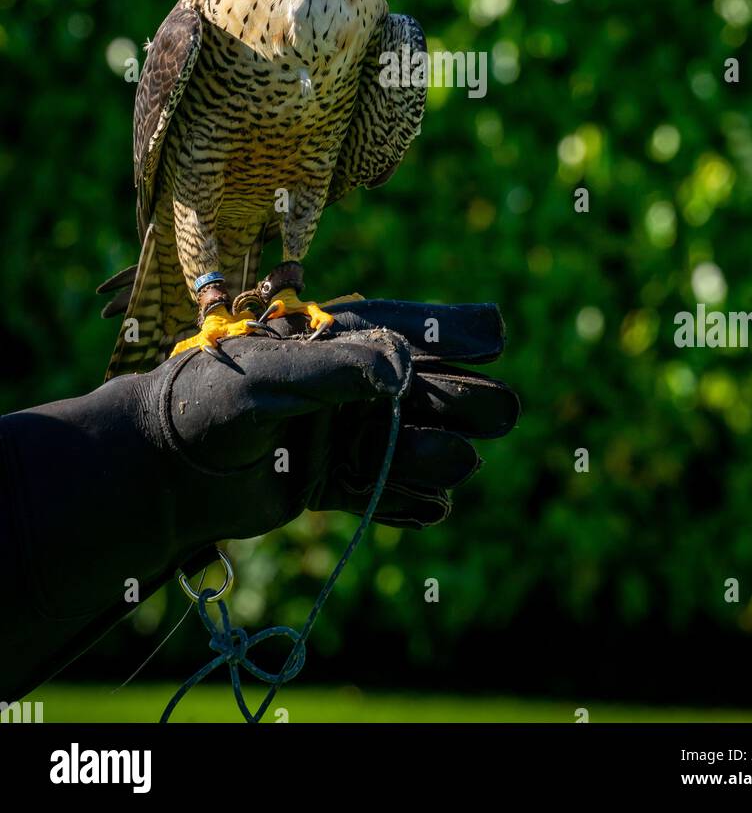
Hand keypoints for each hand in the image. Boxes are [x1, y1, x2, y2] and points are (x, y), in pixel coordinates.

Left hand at [133, 302, 518, 552]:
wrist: (162, 467)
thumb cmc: (209, 400)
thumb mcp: (272, 375)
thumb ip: (336, 371)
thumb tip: (402, 372)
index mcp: (329, 340)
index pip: (401, 330)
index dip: (450, 331)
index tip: (493, 332)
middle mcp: (343, 385)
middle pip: (418, 390)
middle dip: (460, 400)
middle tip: (502, 412)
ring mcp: (340, 433)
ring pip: (405, 443)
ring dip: (434, 455)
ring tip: (461, 465)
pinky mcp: (328, 479)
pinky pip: (379, 488)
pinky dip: (404, 500)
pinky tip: (434, 507)